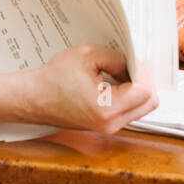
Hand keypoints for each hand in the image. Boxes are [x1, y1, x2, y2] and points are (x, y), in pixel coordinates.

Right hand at [26, 44, 157, 134]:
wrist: (34, 98)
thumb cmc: (54, 78)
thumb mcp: (88, 55)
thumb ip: (117, 58)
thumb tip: (134, 64)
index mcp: (107, 108)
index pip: (145, 91)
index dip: (142, 72)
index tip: (130, 61)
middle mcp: (111, 124)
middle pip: (149, 103)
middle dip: (144, 80)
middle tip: (129, 66)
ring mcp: (109, 128)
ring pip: (142, 108)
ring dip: (137, 88)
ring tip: (119, 73)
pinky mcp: (106, 126)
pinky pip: (130, 111)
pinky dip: (128, 95)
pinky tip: (114, 82)